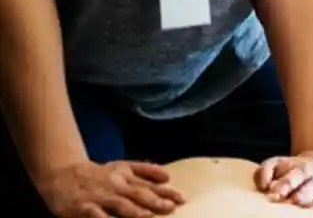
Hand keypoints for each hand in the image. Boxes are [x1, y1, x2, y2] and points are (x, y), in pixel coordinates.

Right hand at [37, 160, 184, 217]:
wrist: (62, 174)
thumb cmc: (98, 174)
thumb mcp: (122, 167)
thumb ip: (145, 171)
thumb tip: (168, 176)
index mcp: (126, 176)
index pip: (149, 185)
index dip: (165, 192)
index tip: (181, 199)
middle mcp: (115, 186)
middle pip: (138, 195)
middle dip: (155, 202)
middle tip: (170, 208)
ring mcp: (99, 197)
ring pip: (120, 205)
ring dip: (135, 212)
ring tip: (149, 216)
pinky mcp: (83, 208)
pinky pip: (96, 216)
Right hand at [255, 151, 312, 207]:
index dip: (306, 192)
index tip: (297, 201)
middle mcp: (308, 169)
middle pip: (298, 174)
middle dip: (287, 184)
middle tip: (277, 196)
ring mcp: (292, 164)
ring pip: (283, 168)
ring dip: (274, 179)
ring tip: (267, 192)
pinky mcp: (279, 162)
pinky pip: (269, 164)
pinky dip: (263, 173)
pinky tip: (260, 185)